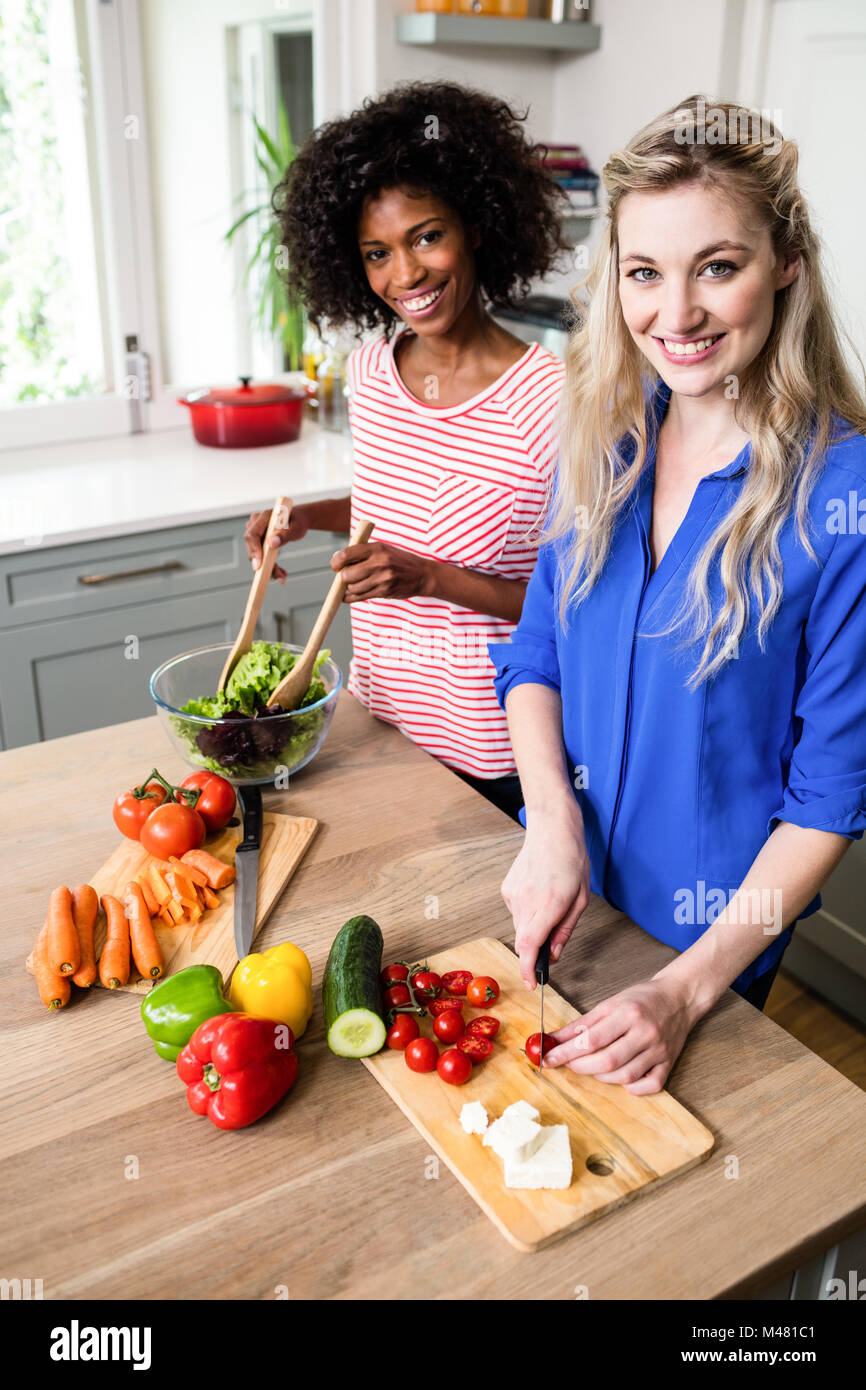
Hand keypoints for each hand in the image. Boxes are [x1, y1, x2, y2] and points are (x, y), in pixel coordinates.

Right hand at [244, 505, 309, 583]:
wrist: (299, 520)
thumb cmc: (298, 522)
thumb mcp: (296, 529)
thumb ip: (285, 535)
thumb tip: (272, 543)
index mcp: (264, 517)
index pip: (252, 534)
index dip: (254, 550)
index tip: (259, 565)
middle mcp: (256, 523)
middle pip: (252, 547)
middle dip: (264, 563)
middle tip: (278, 576)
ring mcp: (256, 532)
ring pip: (256, 554)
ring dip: (268, 568)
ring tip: (282, 577)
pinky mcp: (258, 540)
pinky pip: (260, 555)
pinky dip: (270, 566)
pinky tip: (281, 573)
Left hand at [332, 541, 431, 601]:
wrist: (422, 574)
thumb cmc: (399, 560)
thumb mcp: (383, 549)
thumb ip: (363, 552)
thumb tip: (338, 560)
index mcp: (377, 548)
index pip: (346, 555)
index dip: (336, 562)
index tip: (336, 566)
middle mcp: (379, 563)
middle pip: (347, 574)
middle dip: (343, 577)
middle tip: (348, 576)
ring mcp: (382, 579)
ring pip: (353, 587)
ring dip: (351, 587)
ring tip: (358, 583)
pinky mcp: (385, 592)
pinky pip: (360, 597)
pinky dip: (351, 597)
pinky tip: (349, 595)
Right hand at [500, 800, 590, 987]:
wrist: (551, 829)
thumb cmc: (572, 860)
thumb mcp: (580, 899)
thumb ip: (565, 930)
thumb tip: (553, 954)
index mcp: (549, 904)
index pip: (529, 946)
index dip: (528, 969)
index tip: (532, 983)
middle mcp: (526, 901)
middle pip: (524, 941)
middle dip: (535, 950)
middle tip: (552, 943)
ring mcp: (513, 895)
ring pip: (520, 927)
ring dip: (533, 928)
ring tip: (550, 905)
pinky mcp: (507, 889)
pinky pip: (516, 912)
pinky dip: (527, 913)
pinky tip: (539, 894)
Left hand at [543, 974, 696, 1093]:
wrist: (680, 998)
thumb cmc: (642, 999)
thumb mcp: (609, 1004)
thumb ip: (581, 1024)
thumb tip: (553, 1039)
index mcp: (628, 1014)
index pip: (592, 1039)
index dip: (567, 1052)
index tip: (548, 1058)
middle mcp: (646, 1033)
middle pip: (608, 1061)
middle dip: (581, 1066)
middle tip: (568, 1063)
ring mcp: (659, 1051)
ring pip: (625, 1076)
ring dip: (601, 1077)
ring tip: (592, 1067)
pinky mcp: (669, 1063)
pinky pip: (650, 1085)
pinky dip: (631, 1087)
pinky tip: (620, 1078)